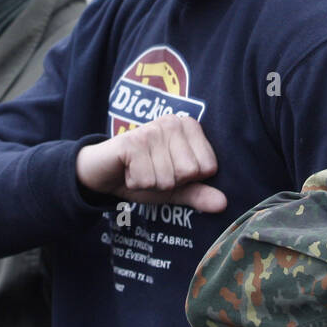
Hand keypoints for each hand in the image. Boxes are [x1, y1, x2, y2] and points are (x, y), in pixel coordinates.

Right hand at [75, 114, 225, 212]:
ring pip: (167, 178)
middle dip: (168, 182)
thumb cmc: (142, 175)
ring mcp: (152, 130)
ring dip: (150, 184)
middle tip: (152, 171)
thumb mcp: (174, 187)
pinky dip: (136, 183)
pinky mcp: (132, 142)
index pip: (208, 168)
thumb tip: (224, 204)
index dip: (187, 179)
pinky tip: (128, 171)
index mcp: (189, 127)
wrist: (102, 172)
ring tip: (140, 170)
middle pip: (188, 172)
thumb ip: (199, 194)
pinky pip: (147, 180)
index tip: (169, 169)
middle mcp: (172, 122)